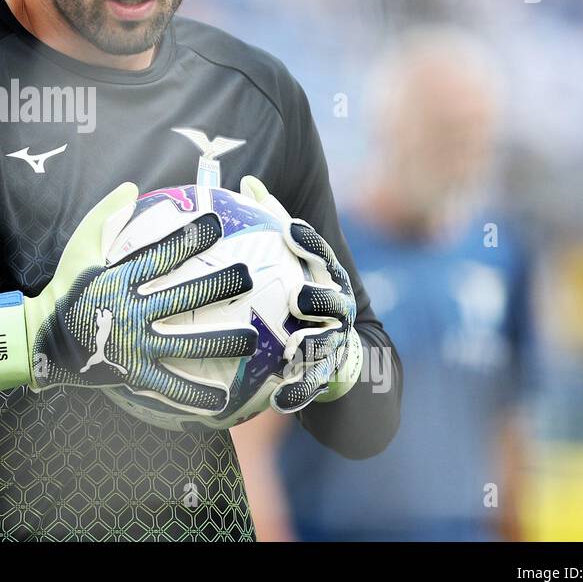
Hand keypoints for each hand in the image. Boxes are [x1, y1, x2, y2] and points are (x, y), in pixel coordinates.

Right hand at [0, 182, 257, 412]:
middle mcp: (128, 313)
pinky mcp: (131, 373)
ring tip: (251, 340)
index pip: (160, 256)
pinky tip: (221, 400)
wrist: (39, 340)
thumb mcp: (78, 248)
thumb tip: (132, 187)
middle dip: (218, 286)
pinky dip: (194, 396)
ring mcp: (132, 346)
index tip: (215, 225)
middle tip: (247, 277)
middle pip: (182, 299)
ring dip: (221, 342)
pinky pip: (168, 387)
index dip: (188, 239)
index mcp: (117, 280)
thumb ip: (104, 216)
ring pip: (185, 345)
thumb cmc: (65, 287)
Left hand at [238, 176, 362, 413]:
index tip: (290, 230)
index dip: (308, 242)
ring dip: (312, 344)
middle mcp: (335, 308)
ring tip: (297, 346)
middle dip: (319, 296)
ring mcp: (334, 342)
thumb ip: (271, 222)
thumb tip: (246, 181)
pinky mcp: (325, 375)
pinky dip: (298, 392)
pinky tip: (280, 400)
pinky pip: (311, 385)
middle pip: (332, 300)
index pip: (320, 255)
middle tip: (299, 294)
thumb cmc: (301, 295)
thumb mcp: (291, 260)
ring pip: (326, 342)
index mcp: (326, 277)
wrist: (335, 357)